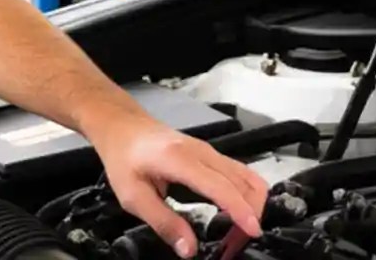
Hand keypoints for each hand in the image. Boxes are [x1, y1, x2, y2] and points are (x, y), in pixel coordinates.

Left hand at [86, 111, 267, 257]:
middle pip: (243, 181)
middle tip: (240, 240)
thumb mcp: (133, 196)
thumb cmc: (124, 157)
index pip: (220, 186)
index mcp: (179, 160)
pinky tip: (238, 211)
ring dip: (253, 203)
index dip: (240, 210)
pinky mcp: (211, 154)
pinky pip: (241, 173)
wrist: (122, 127)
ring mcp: (209, 151)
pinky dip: (247, 194)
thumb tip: (188, 249)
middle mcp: (200, 152)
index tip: (252, 231)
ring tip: (241, 229)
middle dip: (251, 213)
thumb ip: (163, 222)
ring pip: (248, 176)